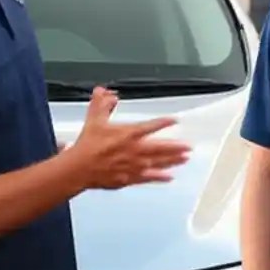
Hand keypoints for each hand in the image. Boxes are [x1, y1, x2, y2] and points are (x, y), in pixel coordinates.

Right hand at [65, 86, 190, 189]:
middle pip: (160, 148)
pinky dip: (160, 177)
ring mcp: (134, 165)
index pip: (150, 126)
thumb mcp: (94, 120)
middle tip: (189, 146)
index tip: (175, 120)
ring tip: (185, 159)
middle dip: (176, 147)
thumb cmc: (88, 145)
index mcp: (128, 134)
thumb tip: (104, 92)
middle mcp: (135, 150)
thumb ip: (101, 104)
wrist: (80, 168)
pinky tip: (170, 177)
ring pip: (158, 163)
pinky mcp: (130, 178)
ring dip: (173, 160)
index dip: (164, 123)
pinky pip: (148, 177)